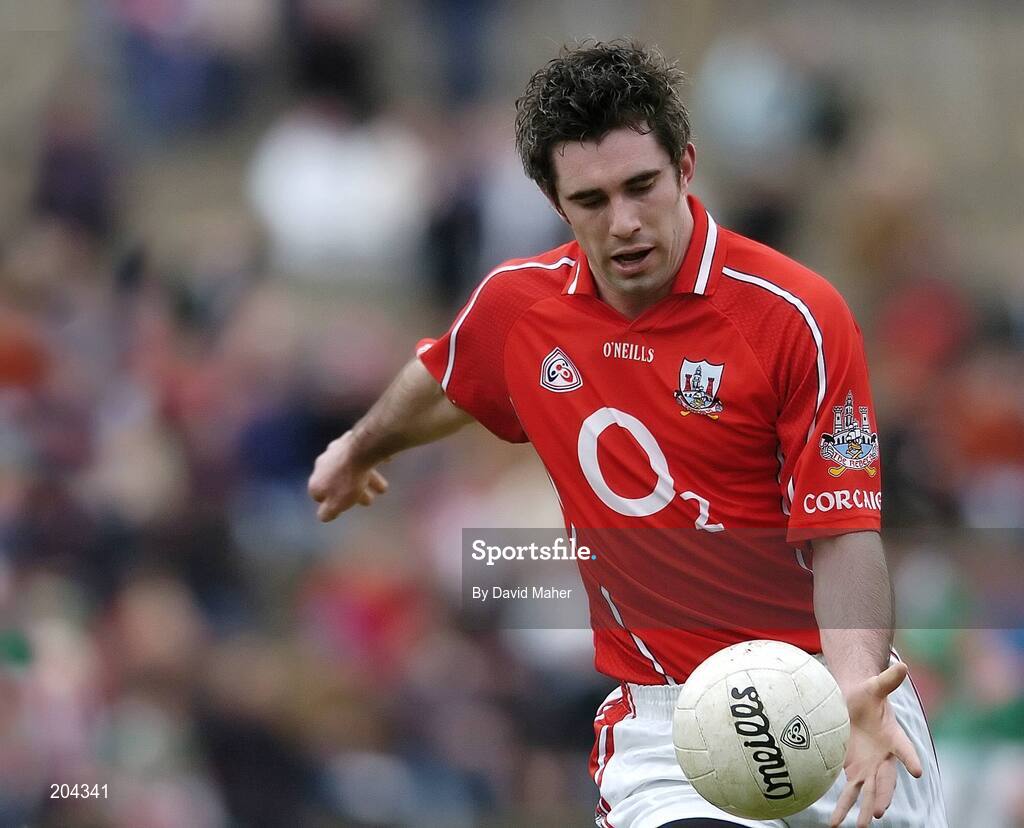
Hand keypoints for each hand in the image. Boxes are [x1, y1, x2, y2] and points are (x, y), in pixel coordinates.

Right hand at [308, 431, 389, 521]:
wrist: (361, 450)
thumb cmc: (348, 481)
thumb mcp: (337, 504)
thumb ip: (328, 512)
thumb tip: (323, 516)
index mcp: (316, 480)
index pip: (319, 495)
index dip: (332, 503)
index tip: (345, 506)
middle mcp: (322, 464)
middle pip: (338, 481)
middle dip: (354, 491)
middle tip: (370, 499)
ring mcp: (336, 449)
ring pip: (351, 467)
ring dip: (366, 478)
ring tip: (383, 487)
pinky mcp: (350, 438)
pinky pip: (361, 452)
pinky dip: (370, 459)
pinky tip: (386, 462)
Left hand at [830, 662, 922, 826]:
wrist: (854, 704)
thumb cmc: (867, 695)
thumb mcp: (875, 686)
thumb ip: (888, 680)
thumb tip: (903, 665)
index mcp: (893, 737)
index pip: (904, 748)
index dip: (910, 759)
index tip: (916, 772)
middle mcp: (884, 757)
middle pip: (885, 779)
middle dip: (883, 795)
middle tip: (879, 811)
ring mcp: (868, 767)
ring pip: (867, 792)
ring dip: (863, 809)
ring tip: (861, 826)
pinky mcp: (853, 771)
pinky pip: (849, 793)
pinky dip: (843, 809)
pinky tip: (836, 824)